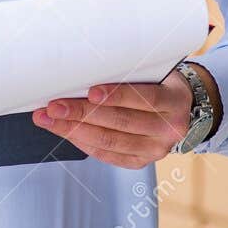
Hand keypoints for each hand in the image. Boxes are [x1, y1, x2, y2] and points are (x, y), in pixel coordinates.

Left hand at [31, 68, 210, 168]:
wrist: (179, 109)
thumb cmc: (156, 82)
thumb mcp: (152, 71)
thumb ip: (127, 71)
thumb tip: (82, 66)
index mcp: (174, 101)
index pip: (145, 99)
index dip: (118, 96)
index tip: (90, 91)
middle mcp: (169, 129)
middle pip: (121, 123)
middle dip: (82, 114)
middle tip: (54, 105)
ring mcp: (156, 149)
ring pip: (110, 141)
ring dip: (73, 129)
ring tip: (48, 118)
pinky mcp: (141, 161)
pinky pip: (107, 155)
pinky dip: (82, 142)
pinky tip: (64, 131)